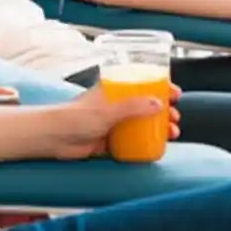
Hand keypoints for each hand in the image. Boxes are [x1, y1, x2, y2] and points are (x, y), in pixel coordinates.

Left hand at [49, 83, 182, 159]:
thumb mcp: (108, 110)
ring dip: (158, 127)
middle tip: (175, 118)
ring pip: (141, 124)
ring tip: (171, 134)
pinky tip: (155, 148)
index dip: (161, 87)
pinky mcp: (107, 140)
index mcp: (113, 89)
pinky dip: (145, 143)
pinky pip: (131, 141)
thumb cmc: (75, 117)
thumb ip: (132, 107)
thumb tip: (158, 104)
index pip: (142, 83)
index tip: (176, 94)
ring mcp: (111, 122)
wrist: (54, 137)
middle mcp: (114, 104)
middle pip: (145, 105)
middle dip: (164, 110)